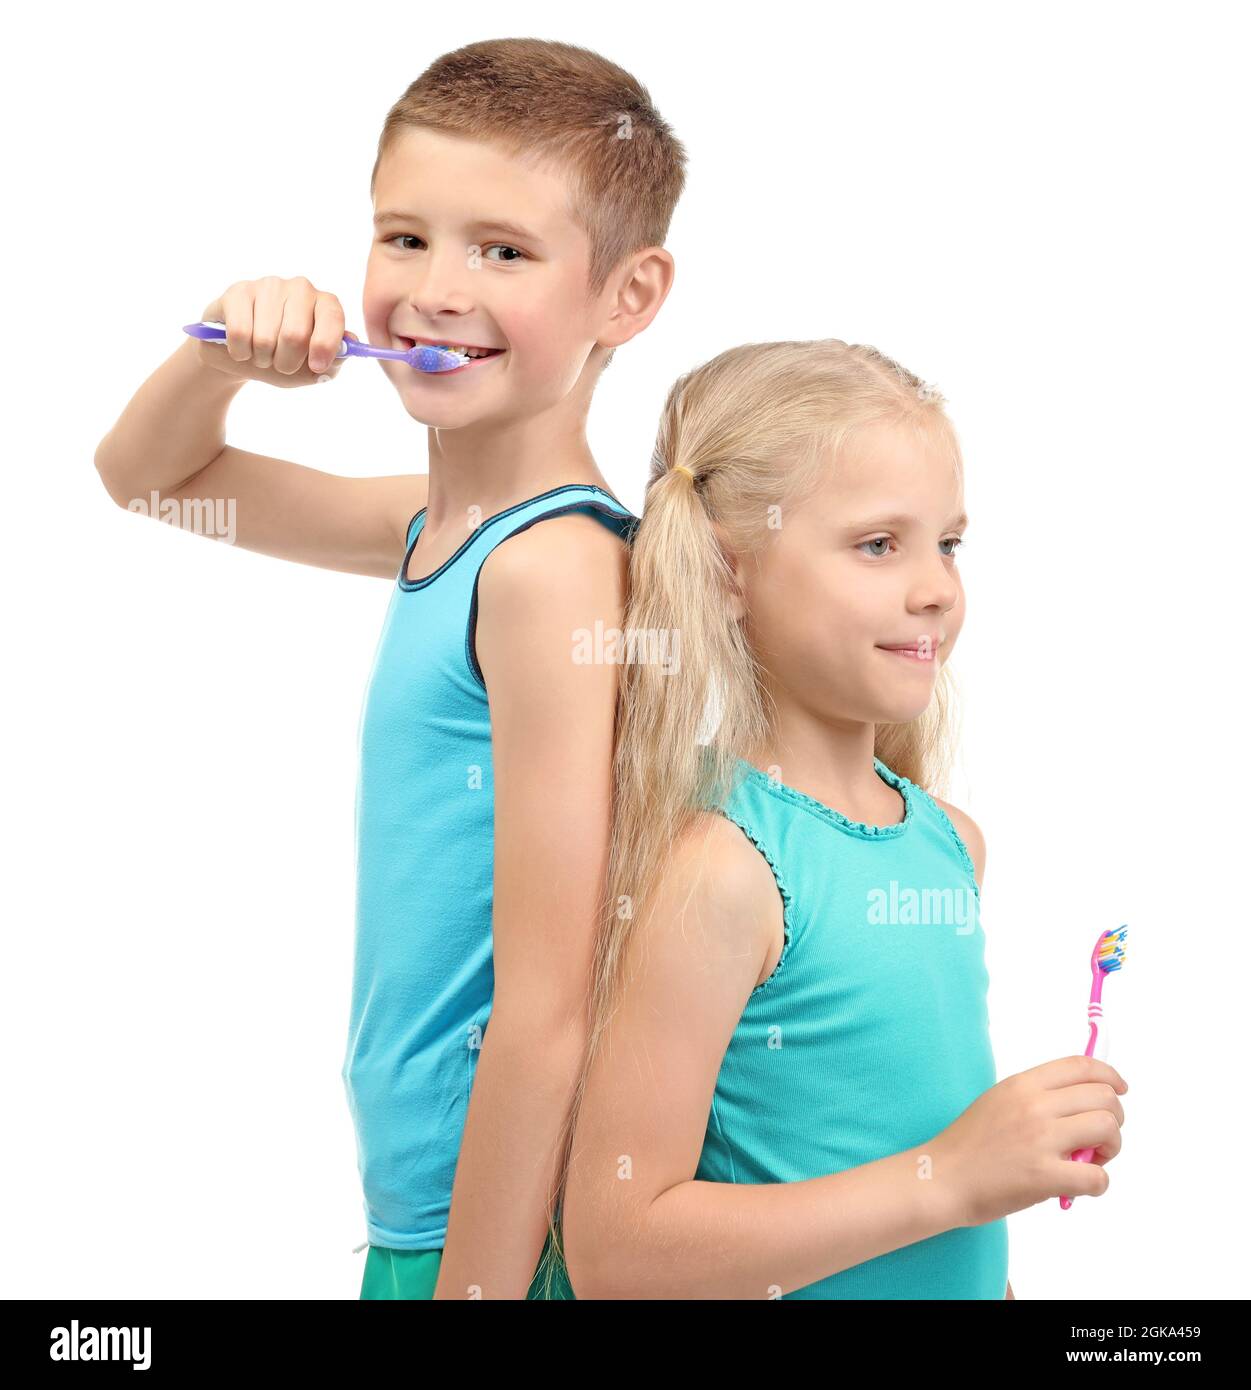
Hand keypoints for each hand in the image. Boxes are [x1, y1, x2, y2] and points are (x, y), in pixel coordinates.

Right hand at [195, 276, 355, 387]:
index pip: (332, 318)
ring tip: (261, 354)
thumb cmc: (284, 359)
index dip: (325, 346)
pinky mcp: (238, 292)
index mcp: (325, 304)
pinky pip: (240, 333)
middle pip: (295, 335)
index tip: (316, 367)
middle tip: (281, 365)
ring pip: (265, 338)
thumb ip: (334, 360)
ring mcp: (269, 286)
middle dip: (286, 363)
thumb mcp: (312, 369)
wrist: (243, 355)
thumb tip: (350, 343)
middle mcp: (300, 288)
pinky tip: (241, 348)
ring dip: (262, 359)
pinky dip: (240, 352)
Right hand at [931, 1055, 1127, 1226]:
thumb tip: (1082, 1104)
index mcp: (1022, 1084)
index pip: (1081, 1066)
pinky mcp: (1045, 1176)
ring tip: (1091, 1160)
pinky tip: (1081, 1187)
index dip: (1109, 1075)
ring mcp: (1041, 1139)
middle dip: (1114, 1118)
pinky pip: (1098, 1177)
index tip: (1120, 1089)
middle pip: (1103, 1097)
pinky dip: (1099, 1184)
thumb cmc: (969, 1144)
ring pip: (1108, 1129)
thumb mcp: (999, 1101)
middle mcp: (1034, 1105)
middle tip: (1100, 1139)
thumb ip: (1037, 1098)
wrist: (941, 1177)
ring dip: (1111, 1148)